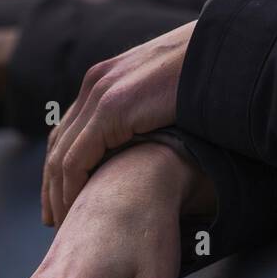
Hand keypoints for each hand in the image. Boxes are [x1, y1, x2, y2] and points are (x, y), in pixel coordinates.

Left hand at [42, 20, 194, 226]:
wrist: (225, 54)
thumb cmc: (207, 77)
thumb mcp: (164, 95)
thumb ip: (146, 114)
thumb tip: (149, 143)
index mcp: (104, 78)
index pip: (68, 129)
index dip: (59, 166)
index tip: (61, 198)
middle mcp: (94, 85)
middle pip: (58, 143)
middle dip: (51, 184)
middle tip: (53, 219)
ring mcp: (99, 95)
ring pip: (61, 155)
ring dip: (58, 193)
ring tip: (63, 223)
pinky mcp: (110, 110)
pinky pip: (77, 158)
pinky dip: (72, 187)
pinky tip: (76, 209)